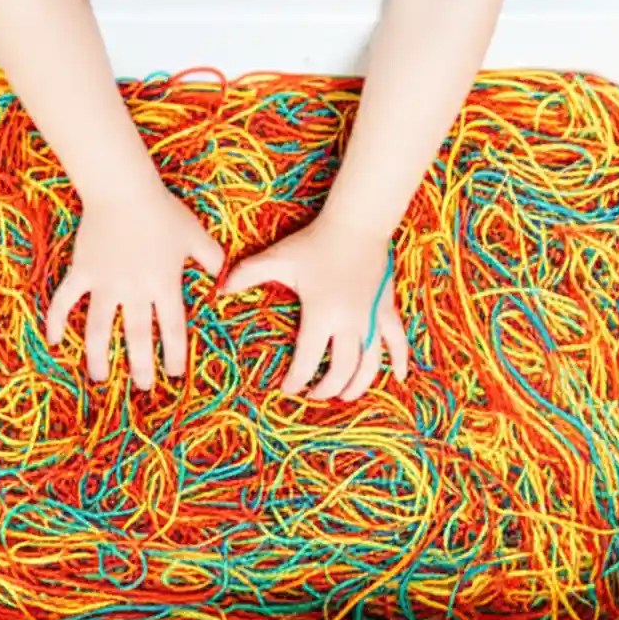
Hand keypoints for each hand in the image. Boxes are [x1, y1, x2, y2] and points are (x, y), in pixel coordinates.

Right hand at [46, 184, 224, 389]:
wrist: (123, 189)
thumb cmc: (162, 211)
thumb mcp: (195, 234)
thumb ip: (212, 259)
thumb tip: (224, 281)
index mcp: (164, 285)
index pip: (171, 329)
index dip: (174, 354)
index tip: (174, 373)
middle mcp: (134, 290)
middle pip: (137, 337)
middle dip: (141, 366)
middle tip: (143, 387)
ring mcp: (105, 283)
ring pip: (99, 329)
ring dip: (98, 356)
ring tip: (100, 378)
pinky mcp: (82, 272)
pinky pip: (65, 300)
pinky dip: (56, 320)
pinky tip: (53, 340)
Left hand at [222, 217, 408, 400]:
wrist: (357, 223)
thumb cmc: (314, 242)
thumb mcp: (278, 258)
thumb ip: (247, 274)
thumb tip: (218, 289)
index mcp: (321, 315)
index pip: (308, 360)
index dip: (297, 380)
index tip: (288, 389)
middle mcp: (350, 323)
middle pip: (341, 370)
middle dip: (326, 388)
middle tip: (314, 394)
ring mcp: (372, 318)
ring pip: (370, 364)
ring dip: (358, 384)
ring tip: (345, 396)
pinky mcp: (387, 310)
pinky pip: (398, 342)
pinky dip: (401, 361)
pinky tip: (400, 377)